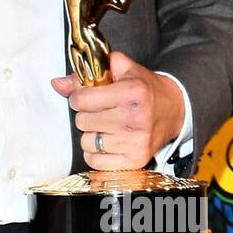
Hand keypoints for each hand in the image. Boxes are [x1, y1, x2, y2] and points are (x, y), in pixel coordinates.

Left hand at [50, 50, 185, 169]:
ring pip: (86, 142)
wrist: (175, 110)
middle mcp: (134, 118)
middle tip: (100, 111)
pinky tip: (108, 141)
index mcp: (131, 92)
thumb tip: (57, 84)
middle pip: (82, 122)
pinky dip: (96, 153)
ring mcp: (135, 142)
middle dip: (86, 115)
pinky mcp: (135, 160)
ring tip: (107, 126)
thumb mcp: (121, 70)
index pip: (81, 100)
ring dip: (92, 134)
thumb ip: (87, 73)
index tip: (86, 96)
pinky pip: (95, 161)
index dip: (78, 97)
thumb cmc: (144, 89)